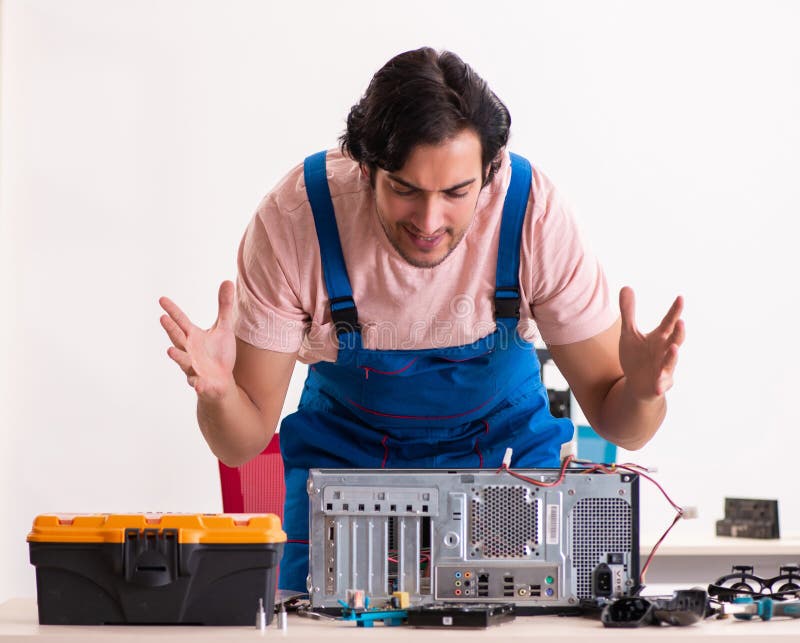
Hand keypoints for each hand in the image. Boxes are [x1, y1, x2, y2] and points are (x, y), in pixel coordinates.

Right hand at [159, 281, 236, 400]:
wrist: (221, 381)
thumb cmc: (219, 353)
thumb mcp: (224, 328)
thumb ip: (224, 306)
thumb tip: (227, 281)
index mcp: (193, 337)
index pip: (181, 321)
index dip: (172, 311)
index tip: (162, 299)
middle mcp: (189, 351)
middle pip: (178, 339)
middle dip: (171, 329)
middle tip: (162, 318)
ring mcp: (193, 368)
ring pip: (183, 362)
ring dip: (177, 356)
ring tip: (169, 351)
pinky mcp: (202, 383)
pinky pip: (199, 384)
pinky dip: (198, 384)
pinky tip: (199, 384)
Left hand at [618, 286, 684, 399]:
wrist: (637, 382)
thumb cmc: (637, 355)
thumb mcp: (629, 333)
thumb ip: (629, 312)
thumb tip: (626, 286)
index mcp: (660, 337)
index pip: (669, 321)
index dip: (675, 310)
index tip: (680, 297)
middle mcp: (665, 350)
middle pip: (675, 340)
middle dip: (678, 332)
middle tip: (680, 321)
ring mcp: (664, 367)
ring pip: (671, 361)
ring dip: (673, 355)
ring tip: (674, 348)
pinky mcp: (660, 382)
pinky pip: (662, 383)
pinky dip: (661, 384)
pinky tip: (658, 386)